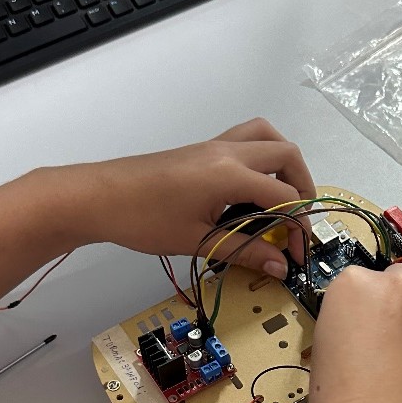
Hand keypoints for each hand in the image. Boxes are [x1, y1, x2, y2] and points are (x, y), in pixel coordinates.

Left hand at [46, 117, 315, 275]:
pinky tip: (252, 188)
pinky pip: (246, 138)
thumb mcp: (197, 241)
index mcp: (230, 174)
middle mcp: (228, 152)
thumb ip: (243, 251)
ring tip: (283, 195)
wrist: (98, 197)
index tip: (297, 253)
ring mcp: (214, 145)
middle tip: (298, 221)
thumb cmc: (143, 221)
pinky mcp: (203, 149)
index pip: (284, 196)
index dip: (299, 225)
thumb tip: (280, 267)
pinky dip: (263, 156)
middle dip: (303, 187)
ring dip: (285, 162)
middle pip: (287, 154)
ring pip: (267, 135)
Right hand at [309, 265, 401, 402]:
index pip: (360, 276)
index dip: (361, 299)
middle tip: (384, 329)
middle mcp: (396, 289)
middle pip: (401, 277)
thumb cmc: (339, 395)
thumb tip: (359, 325)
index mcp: (355, 284)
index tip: (361, 316)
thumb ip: (347, 320)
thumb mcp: (323, 344)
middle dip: (395, 297)